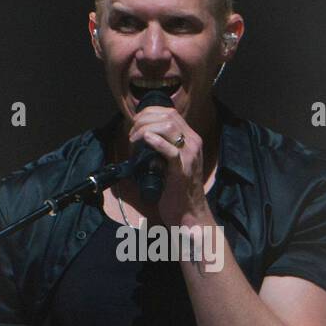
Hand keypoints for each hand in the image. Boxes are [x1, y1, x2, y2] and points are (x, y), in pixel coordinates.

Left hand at [128, 106, 211, 226]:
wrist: (189, 212)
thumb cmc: (176, 188)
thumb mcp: (172, 161)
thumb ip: (163, 146)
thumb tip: (142, 135)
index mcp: (191, 139)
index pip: (170, 113)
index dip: (149, 113)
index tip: (136, 123)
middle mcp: (193, 143)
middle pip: (168, 116)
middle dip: (144, 120)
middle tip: (132, 134)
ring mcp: (189, 156)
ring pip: (168, 128)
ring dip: (145, 129)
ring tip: (134, 140)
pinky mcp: (182, 170)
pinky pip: (171, 151)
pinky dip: (156, 142)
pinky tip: (145, 141)